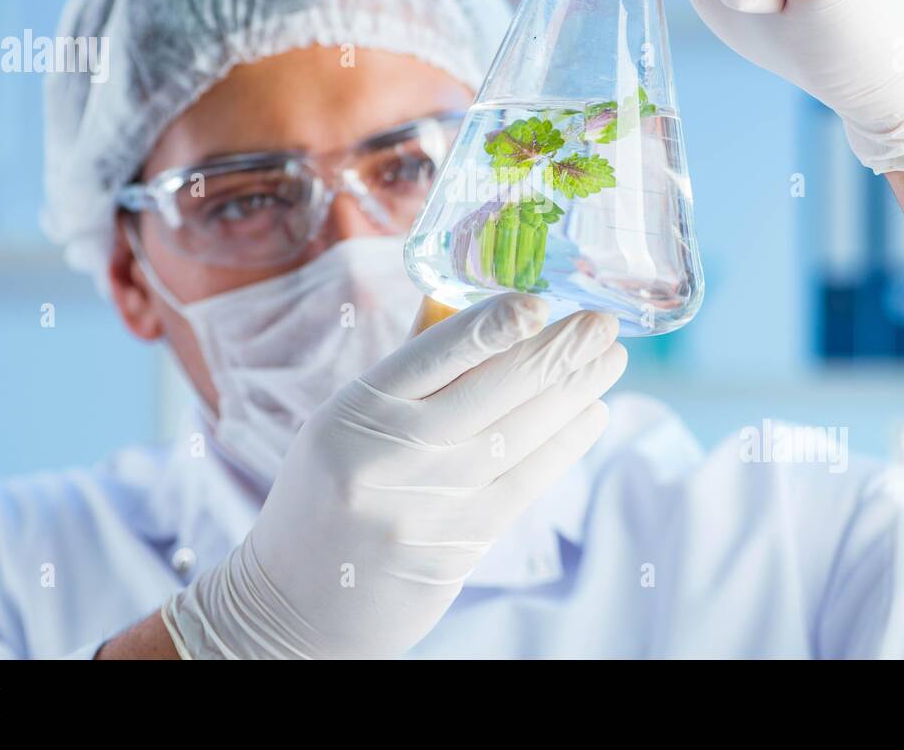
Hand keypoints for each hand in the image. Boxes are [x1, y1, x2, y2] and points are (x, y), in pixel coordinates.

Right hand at [163, 293, 624, 658]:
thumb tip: (482, 312)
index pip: (431, 355)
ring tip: (609, 360)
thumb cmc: (328, 491)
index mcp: (354, 412)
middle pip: (489, 393)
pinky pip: (525, 484)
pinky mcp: (458, 546)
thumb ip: (409, 372)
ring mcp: (427, 506)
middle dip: (555, 353)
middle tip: (601, 323)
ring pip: (517, 436)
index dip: (491, 326)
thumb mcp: (345, 422)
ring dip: (573, 392)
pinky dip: (564, 444)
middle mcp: (389, 457)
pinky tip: (591, 413)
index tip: (539, 301)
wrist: (294, 600)